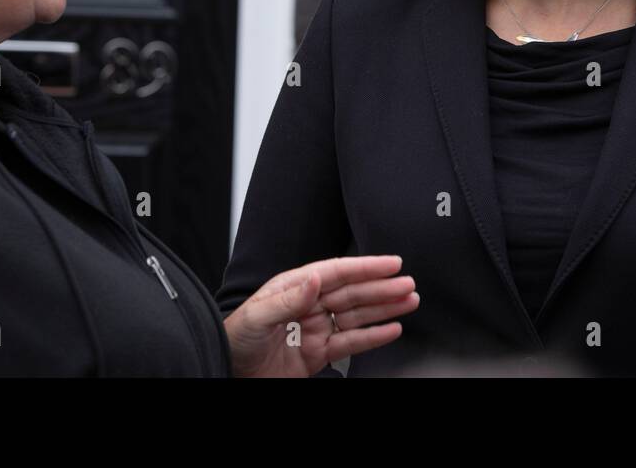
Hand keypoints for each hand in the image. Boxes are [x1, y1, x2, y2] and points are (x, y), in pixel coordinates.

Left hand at [223, 255, 417, 376]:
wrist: (227, 373)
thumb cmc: (233, 340)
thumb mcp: (256, 316)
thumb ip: (287, 299)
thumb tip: (313, 280)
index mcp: (294, 287)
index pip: (336, 272)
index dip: (365, 267)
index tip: (390, 263)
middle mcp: (308, 305)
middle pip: (353, 293)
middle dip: (382, 287)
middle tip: (408, 284)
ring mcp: (315, 329)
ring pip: (357, 315)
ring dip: (384, 308)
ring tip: (409, 301)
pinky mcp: (317, 354)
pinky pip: (351, 343)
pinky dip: (373, 336)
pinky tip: (392, 329)